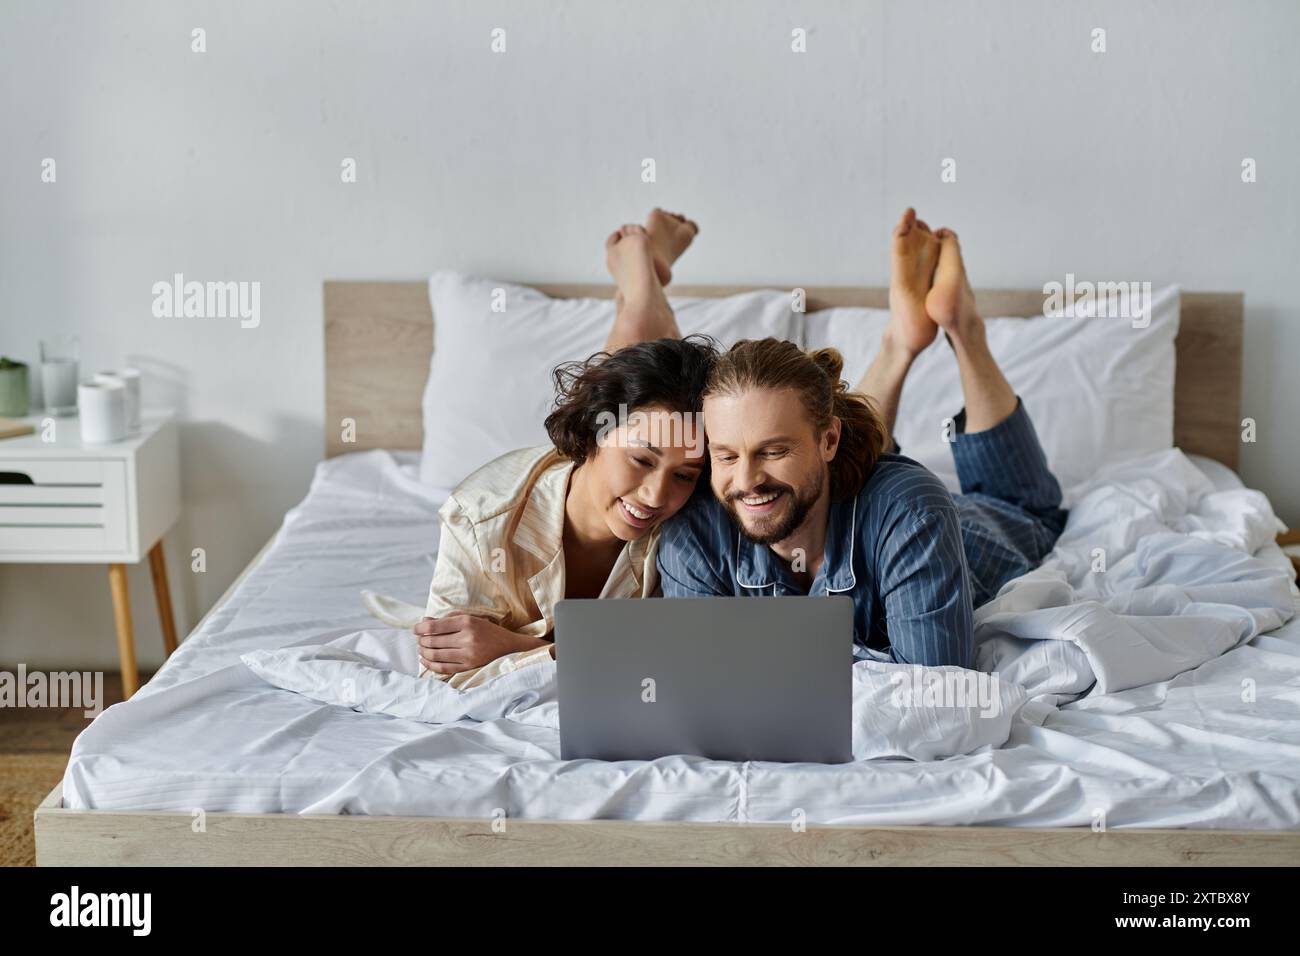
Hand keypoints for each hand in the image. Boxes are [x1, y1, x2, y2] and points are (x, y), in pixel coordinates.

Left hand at [413, 614, 544, 674]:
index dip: (420, 628)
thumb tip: (424, 622)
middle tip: (419, 640)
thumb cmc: (486, 630)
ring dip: (424, 652)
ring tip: (421, 649)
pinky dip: (430, 664)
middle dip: (421, 641)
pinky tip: (425, 660)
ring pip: (435, 655)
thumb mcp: (470, 618)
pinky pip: (443, 668)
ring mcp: (468, 654)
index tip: (415, 629)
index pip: (435, 626)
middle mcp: (467, 638)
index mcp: (467, 622)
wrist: (508, 647)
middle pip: (433, 641)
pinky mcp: (468, 667)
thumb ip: (447, 619)